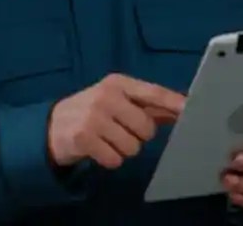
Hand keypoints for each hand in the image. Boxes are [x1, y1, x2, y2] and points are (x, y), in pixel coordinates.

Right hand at [47, 74, 185, 169]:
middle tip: (120, 131)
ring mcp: (93, 116)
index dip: (173, 103)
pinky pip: (115, 159)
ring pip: (132, 147)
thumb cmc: (92, 112)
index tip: (191, 110)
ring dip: (123, 150)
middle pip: (147, 128)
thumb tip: (181, 108)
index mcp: (118, 83)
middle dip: (138, 136)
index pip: (153, 92)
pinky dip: (109, 160)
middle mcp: (106, 96)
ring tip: (107, 140)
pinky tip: (98, 149)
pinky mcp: (83, 137)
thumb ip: (148, 105)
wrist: (52, 126)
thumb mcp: (117, 101)